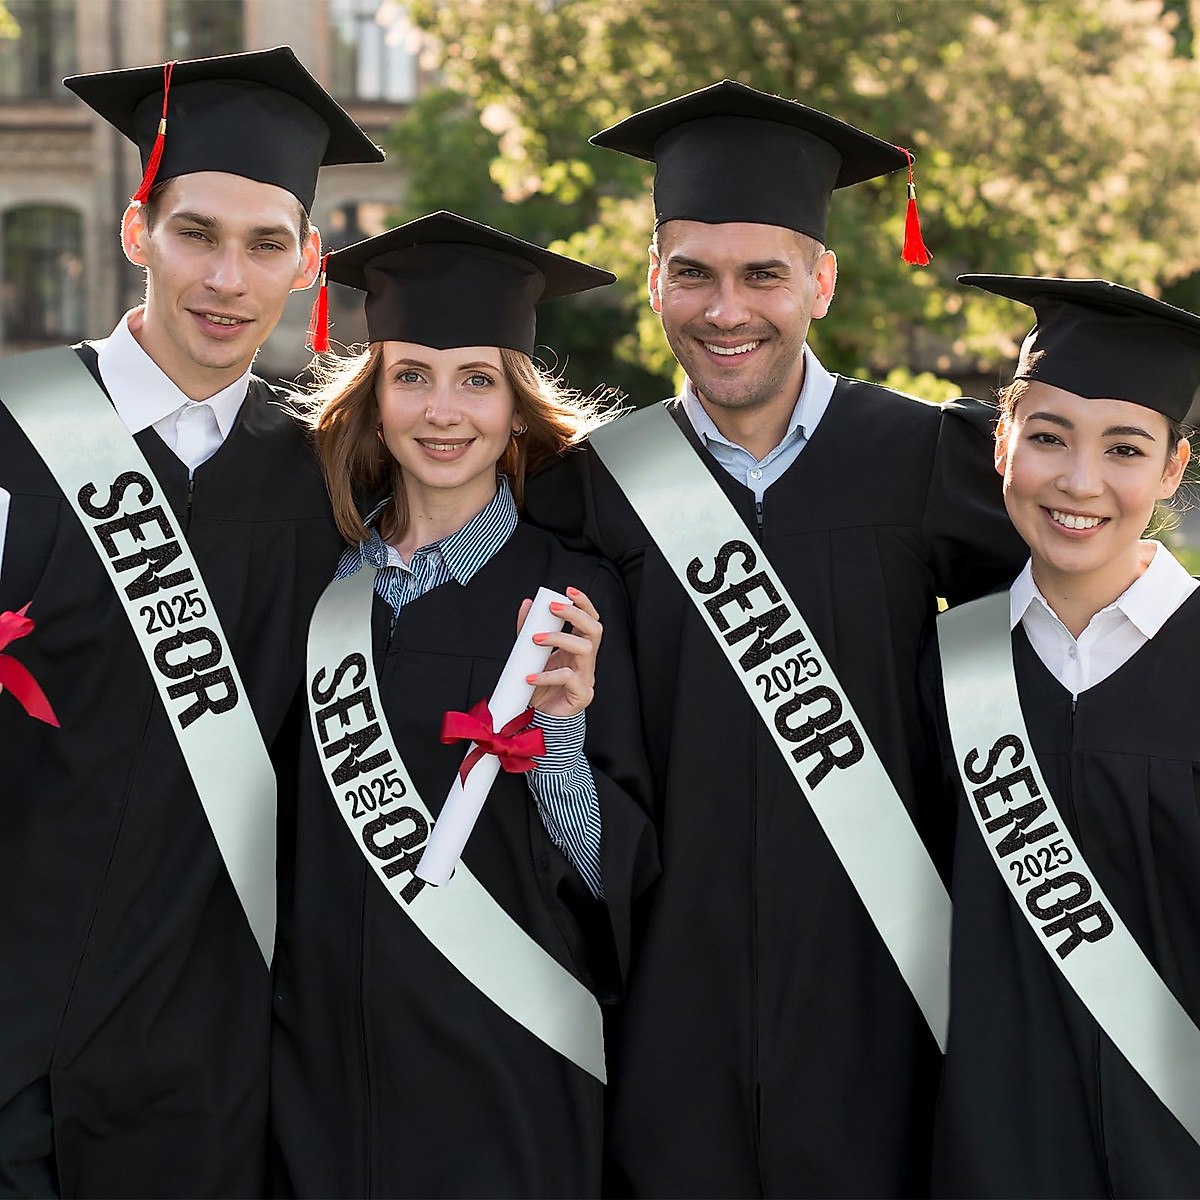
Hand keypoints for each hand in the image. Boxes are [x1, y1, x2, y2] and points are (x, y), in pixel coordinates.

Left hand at [517, 586, 601, 717]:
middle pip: (594, 630)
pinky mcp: (582, 695)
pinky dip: (547, 675)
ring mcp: (587, 677)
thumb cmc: (539, 685)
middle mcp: (587, 660)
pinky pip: (569, 678)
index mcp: (578, 648)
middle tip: (552, 608)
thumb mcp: (531, 654)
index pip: (590, 620)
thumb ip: (529, 630)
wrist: (539, 719)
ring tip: (535, 640)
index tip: (568, 591)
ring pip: (586, 649)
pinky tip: (530, 676)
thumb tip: (527, 604)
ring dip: (560, 639)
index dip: (584, 603)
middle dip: (575, 614)